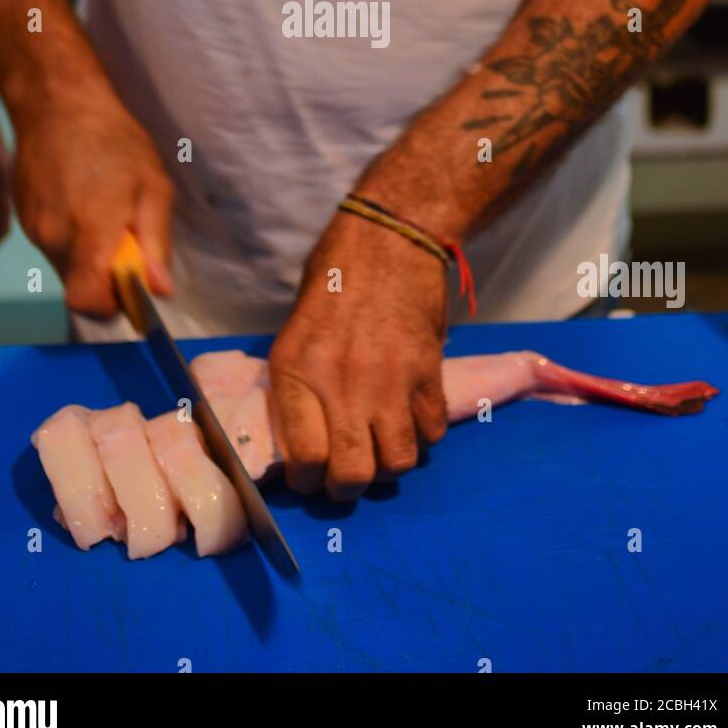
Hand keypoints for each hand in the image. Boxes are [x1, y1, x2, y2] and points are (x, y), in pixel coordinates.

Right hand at [12, 84, 174, 315]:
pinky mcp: (22, 217)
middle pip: (79, 286)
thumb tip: (160, 291)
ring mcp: (33, 229)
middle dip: (104, 275)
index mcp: (89, 235)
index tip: (129, 287)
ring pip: (65, 266)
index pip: (88, 302)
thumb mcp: (153, 187)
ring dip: (87, 254)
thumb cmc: (114, 141)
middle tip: (124, 238)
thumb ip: (155, 243)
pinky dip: (69, 236)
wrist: (57, 103)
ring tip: (102, 211)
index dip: (111, 305)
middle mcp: (54, 239)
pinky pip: (51, 244)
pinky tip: (81, 200)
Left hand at [269, 207, 448, 500]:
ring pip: (396, 462)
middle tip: (346, 475)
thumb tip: (302, 440)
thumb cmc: (333, 280)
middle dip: (347, 488)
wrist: (388, 240)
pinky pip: (431, 432)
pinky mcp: (429, 373)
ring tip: (380, 447)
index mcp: (298, 372)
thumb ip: (299, 387)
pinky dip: (422, 433)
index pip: (304, 460)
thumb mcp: (296, 332)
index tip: (310, 476)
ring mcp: (390, 382)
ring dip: (388, 464)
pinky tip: (410, 415)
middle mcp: (342, 384)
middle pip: (352, 474)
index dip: (306, 481)